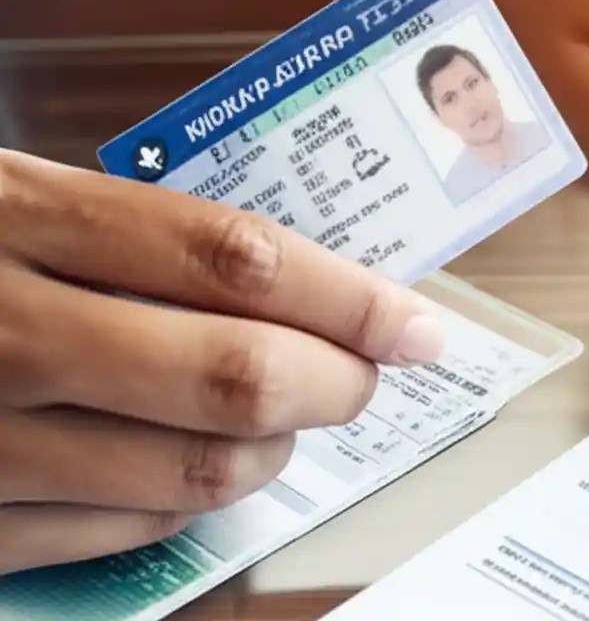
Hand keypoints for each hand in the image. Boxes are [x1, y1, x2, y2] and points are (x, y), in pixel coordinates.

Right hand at [0, 151, 443, 573]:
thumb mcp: (13, 196)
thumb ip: (144, 234)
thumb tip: (314, 282)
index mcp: (16, 216)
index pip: (235, 260)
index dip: (351, 297)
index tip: (416, 322)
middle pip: (236, 377)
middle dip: (337, 382)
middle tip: (365, 373)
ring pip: (197, 469)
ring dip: (277, 447)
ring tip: (286, 415)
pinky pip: (127, 526)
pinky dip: (192, 497)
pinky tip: (195, 461)